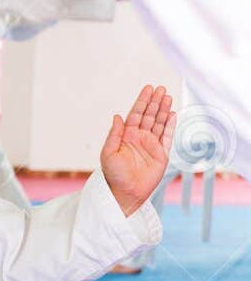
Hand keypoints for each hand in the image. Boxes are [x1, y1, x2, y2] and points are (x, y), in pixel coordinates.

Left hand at [100, 84, 175, 215]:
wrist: (126, 193)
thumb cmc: (114, 175)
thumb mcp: (108, 153)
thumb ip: (114, 134)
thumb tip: (117, 116)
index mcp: (126, 136)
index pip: (136, 114)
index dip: (142, 101)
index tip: (148, 89)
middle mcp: (139, 138)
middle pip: (149, 115)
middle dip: (154, 102)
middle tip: (160, 88)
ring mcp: (151, 145)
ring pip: (159, 123)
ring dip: (163, 110)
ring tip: (167, 96)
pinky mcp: (161, 153)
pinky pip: (167, 136)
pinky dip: (170, 125)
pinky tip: (172, 114)